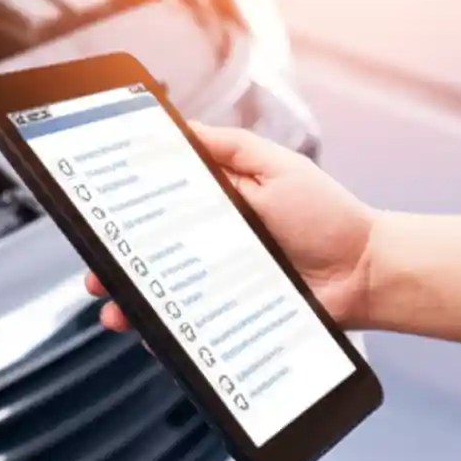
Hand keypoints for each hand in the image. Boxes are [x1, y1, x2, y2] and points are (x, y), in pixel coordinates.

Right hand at [86, 123, 377, 333]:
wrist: (366, 273)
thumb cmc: (327, 215)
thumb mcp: (276, 166)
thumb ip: (229, 147)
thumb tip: (178, 127)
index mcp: (212, 204)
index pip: (154, 206)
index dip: (122, 211)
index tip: (94, 214)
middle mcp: (206, 245)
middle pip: (146, 254)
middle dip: (111, 263)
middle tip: (94, 271)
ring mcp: (215, 284)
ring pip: (159, 295)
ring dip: (129, 302)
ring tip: (113, 309)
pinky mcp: (228, 318)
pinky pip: (187, 328)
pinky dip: (163, 333)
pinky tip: (147, 333)